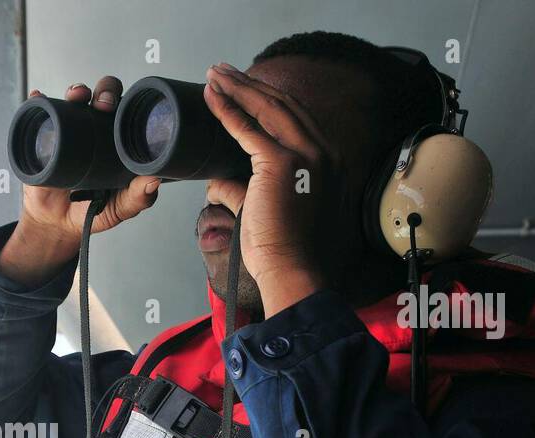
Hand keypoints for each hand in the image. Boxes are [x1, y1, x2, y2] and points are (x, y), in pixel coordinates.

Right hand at [0, 77, 162, 286]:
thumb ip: (137, 199)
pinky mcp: (44, 136)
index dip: (131, 105)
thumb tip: (154, 181)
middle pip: (102, 96)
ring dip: (76, 90)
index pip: (127, 112)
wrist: (55, 223)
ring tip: (77, 96)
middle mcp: (94, 129)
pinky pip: (40, 111)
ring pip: (74, 99)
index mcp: (116, 141)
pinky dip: (38, 100)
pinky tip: (38, 97)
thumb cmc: (91, 212)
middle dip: (105, 90)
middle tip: (104, 105)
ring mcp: (68, 129)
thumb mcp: (118, 209)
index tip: (127, 110)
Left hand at [202, 64, 334, 315]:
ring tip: (213, 75)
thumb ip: (240, 190)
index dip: (265, 98)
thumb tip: (214, 182)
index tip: (241, 87)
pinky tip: (211, 98)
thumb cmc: (280, 249)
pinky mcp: (282, 163)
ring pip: (267, 108)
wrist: (291, 269)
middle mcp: (321, 151)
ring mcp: (305, 154)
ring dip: (237, 88)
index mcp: (324, 160)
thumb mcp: (261, 210)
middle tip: (222, 71)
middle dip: (248, 84)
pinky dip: (227, 110)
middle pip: (281, 104)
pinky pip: (248, 129)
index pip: (293, 118)